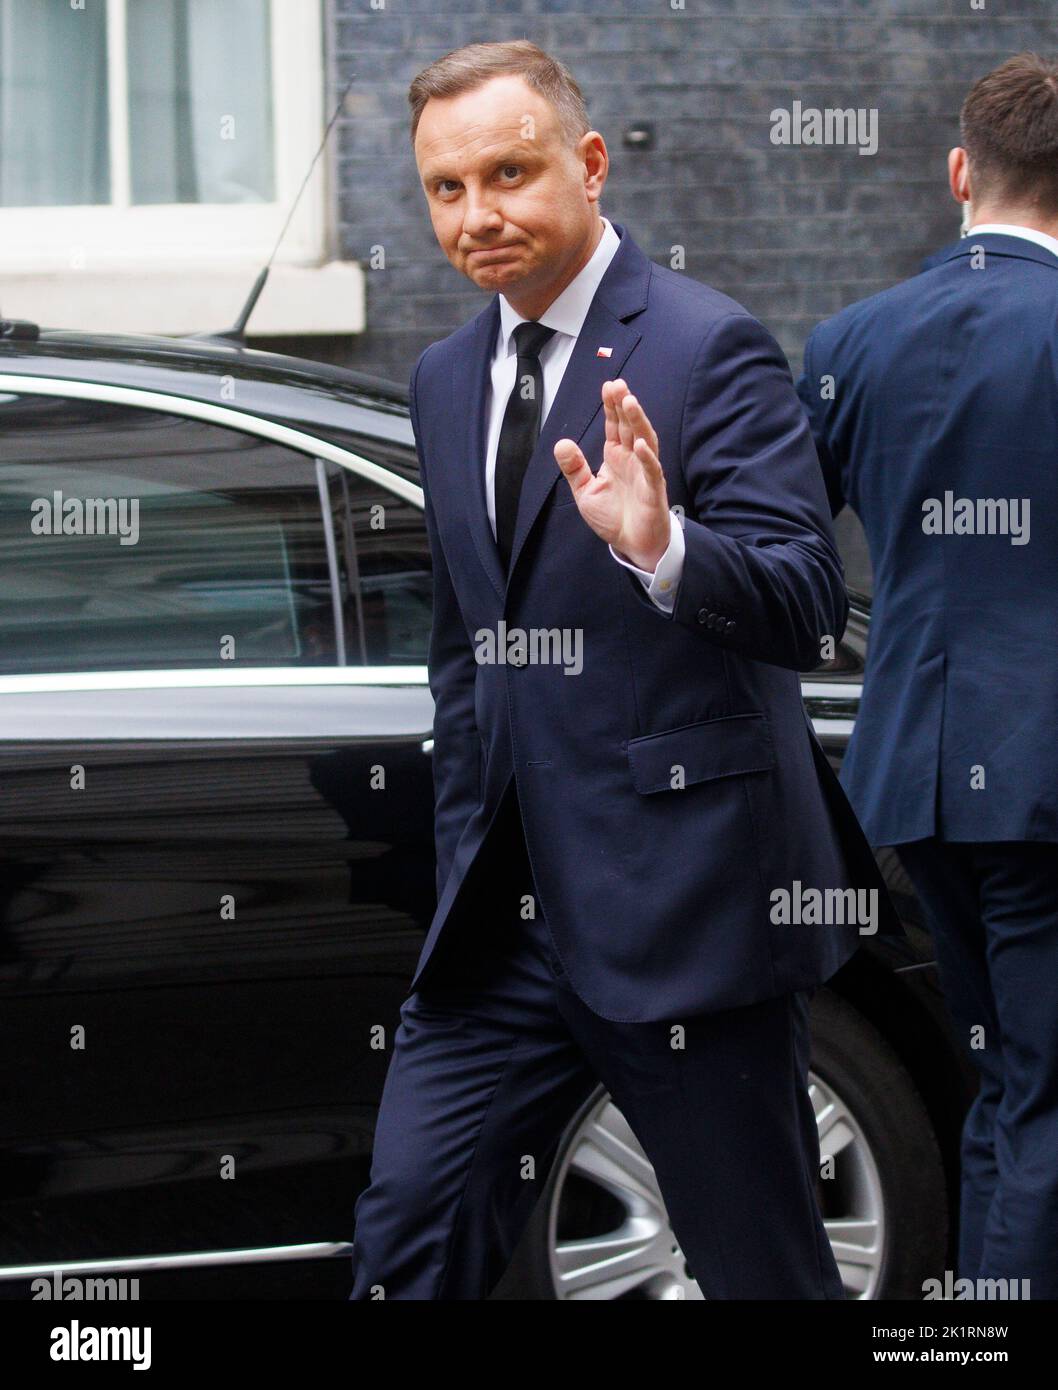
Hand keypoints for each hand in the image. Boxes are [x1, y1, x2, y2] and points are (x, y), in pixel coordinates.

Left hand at [553, 378, 670, 570]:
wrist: (633, 544)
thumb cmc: (614, 517)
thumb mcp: (586, 491)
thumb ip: (574, 468)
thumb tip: (560, 443)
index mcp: (616, 457)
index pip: (615, 426)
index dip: (611, 407)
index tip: (608, 386)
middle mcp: (633, 460)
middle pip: (631, 427)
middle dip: (624, 406)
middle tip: (618, 385)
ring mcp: (645, 473)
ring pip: (645, 441)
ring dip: (638, 422)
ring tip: (630, 402)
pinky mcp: (653, 491)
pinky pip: (652, 471)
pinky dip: (647, 458)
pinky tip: (641, 445)